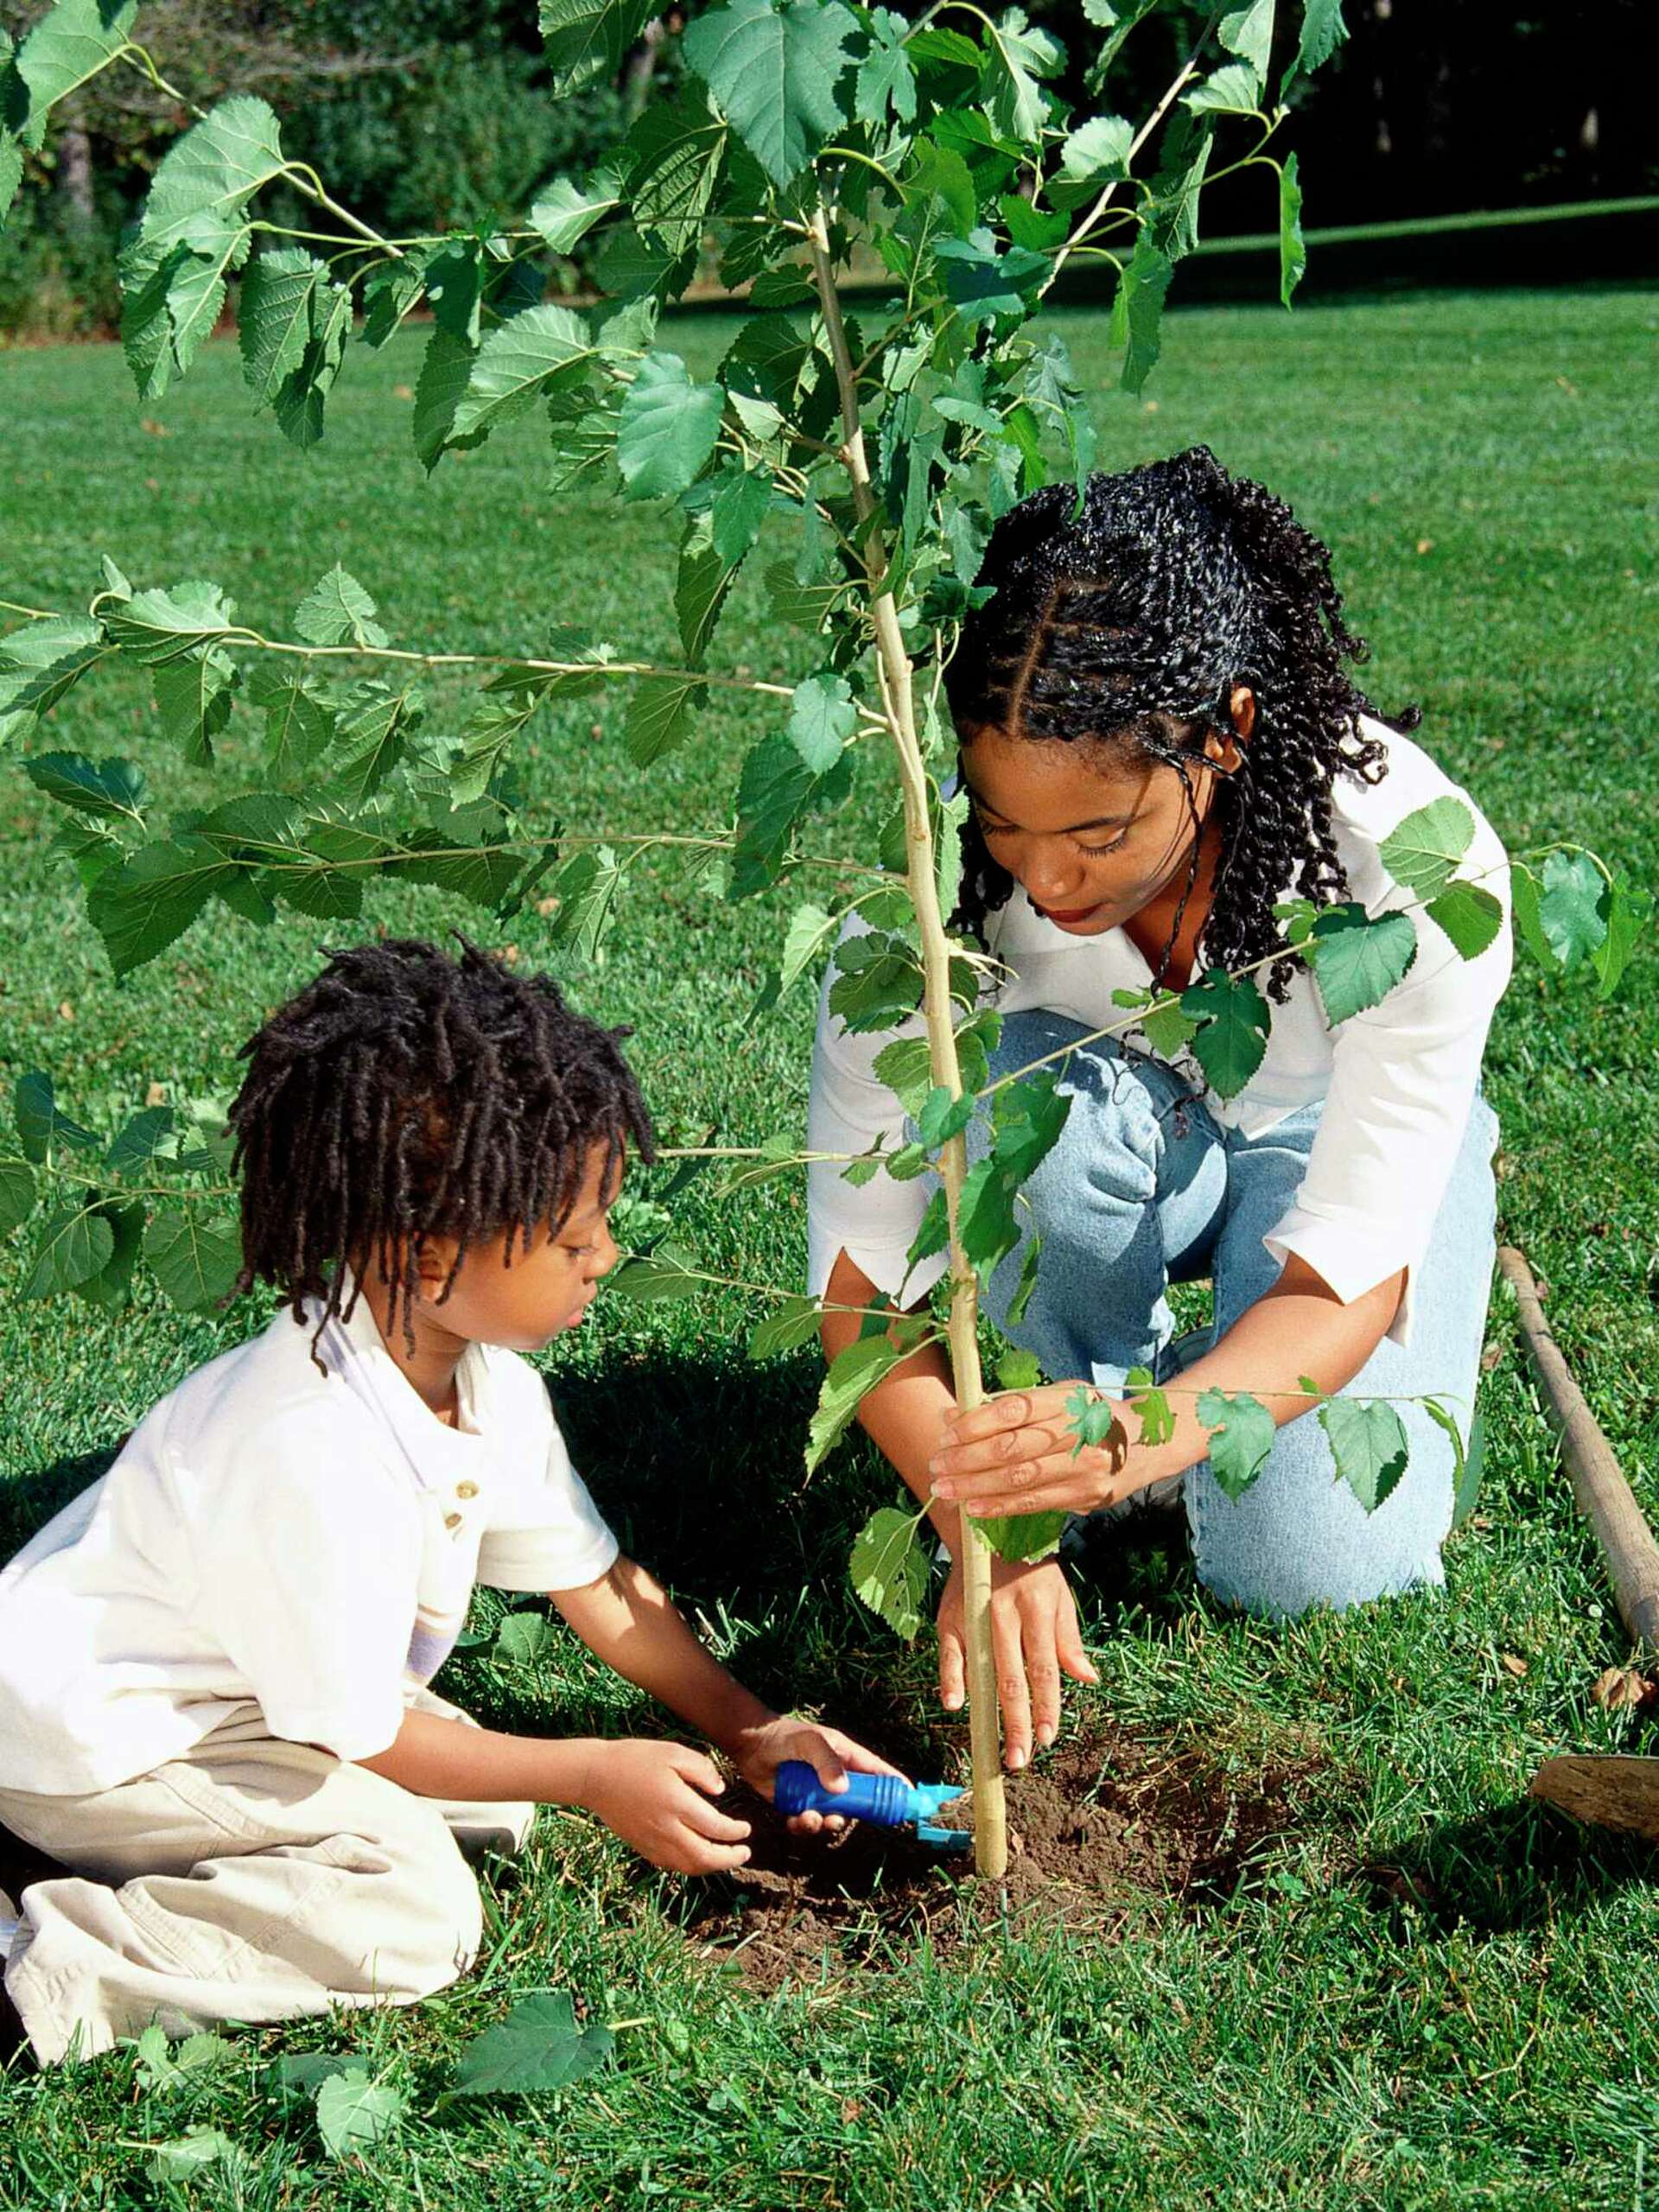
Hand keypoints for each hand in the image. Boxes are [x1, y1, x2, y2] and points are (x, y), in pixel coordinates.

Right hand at [573, 1740, 752, 1873]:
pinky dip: (690, 1865)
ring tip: (725, 1858)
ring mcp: (652, 1842)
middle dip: (729, 1859)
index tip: (746, 1829)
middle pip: (704, 1857)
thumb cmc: (635, 1758)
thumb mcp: (672, 1752)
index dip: (735, 1832)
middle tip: (744, 1853)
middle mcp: (666, 1829)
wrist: (594, 1777)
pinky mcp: (641, 1846)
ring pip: (688, 1866)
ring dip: (711, 1866)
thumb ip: (702, 1770)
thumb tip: (721, 1791)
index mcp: (677, 1803)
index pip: (715, 1828)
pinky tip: (697, 1857)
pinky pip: (671, 1865)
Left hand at [730, 1714, 907, 1834]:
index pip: (878, 1772)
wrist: (751, 1744)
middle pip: (859, 1803)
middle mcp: (835, 1778)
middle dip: (854, 1816)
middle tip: (838, 1819)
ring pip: (834, 1817)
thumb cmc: (786, 1735)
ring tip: (809, 1817)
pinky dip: (804, 1826)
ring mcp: (818, 1793)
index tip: (910, 1799)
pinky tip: (794, 1819)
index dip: (895, 1786)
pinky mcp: (799, 1805)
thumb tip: (843, 1790)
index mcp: (847, 1757)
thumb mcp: (810, 1742)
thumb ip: (826, 1761)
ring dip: (824, 1823)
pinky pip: (810, 1824)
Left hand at [930, 1383, 1138, 1520]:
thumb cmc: (1091, 1416)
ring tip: (945, 1488)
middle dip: (967, 1458)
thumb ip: (1010, 1405)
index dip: (976, 1423)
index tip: (947, 1433)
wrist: (1147, 1444)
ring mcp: (1084, 1467)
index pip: (1015, 1409)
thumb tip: (953, 1415)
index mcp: (1069, 1399)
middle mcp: (1079, 1432)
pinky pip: (1034, 1503)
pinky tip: (973, 1507)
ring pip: (1019, 1479)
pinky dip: (1000, 1507)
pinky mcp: (1086, 1496)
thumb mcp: (1060, 1397)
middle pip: (1012, 1448)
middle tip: (936, 1464)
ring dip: (975, 1486)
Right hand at [937, 1549, 1098, 1770]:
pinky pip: (950, 1653)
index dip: (1047, 1705)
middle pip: (1013, 1677)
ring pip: (983, 1671)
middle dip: (1018, 1722)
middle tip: (1021, 1759)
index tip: (1049, 1738)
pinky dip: (951, 1678)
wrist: (988, 1532)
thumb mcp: (1060, 1597)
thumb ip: (1070, 1640)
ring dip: (988, 1712)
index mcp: (1038, 1608)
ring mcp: (974, 1615)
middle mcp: (1005, 1613)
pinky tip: (954, 1704)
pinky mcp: (949, 1617)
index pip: (1045, 1667)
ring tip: (995, 1747)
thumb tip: (1089, 1679)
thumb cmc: (1032, 1571)